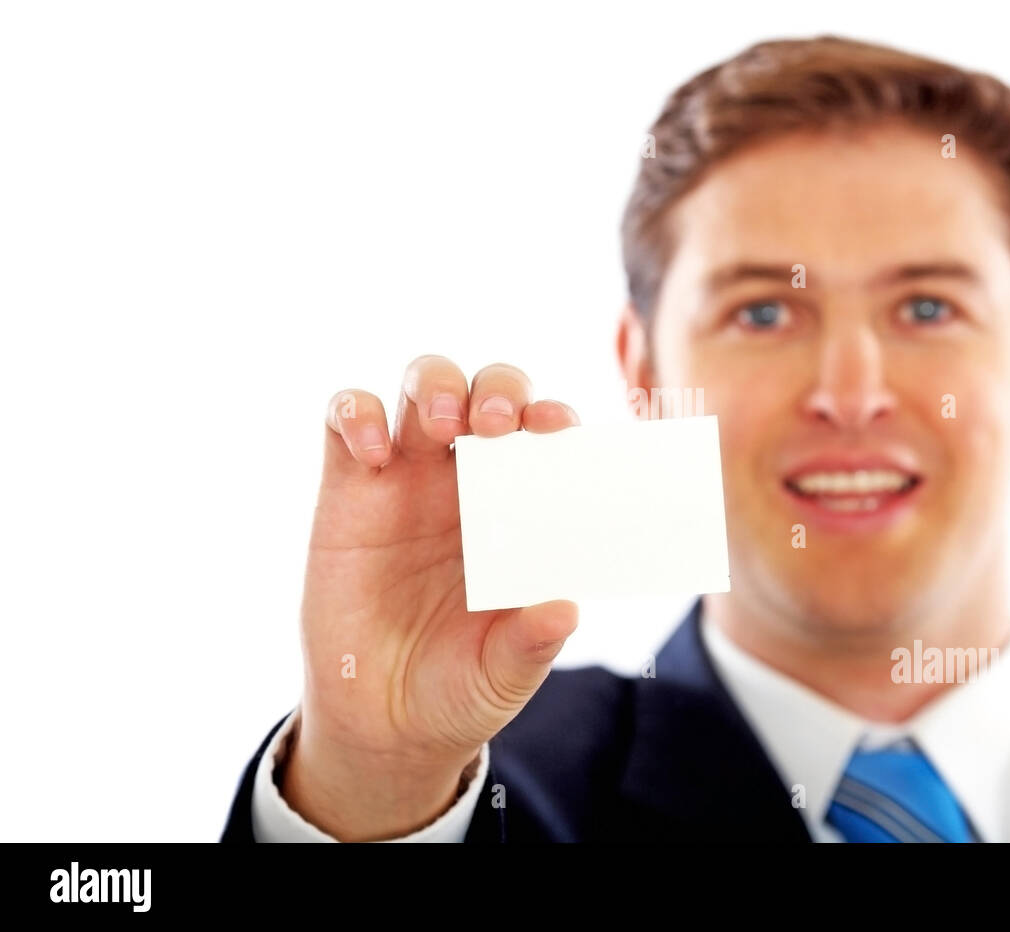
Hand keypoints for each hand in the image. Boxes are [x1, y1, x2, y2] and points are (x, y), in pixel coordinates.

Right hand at [282, 356, 579, 839]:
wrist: (382, 722)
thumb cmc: (460, 685)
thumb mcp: (503, 673)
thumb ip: (532, 643)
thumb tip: (566, 609)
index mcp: (521, 509)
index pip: (544, 436)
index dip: (553, 417)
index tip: (560, 428)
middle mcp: (469, 480)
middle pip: (487, 391)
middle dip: (498, 389)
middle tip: (496, 423)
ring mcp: (407, 477)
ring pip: (422, 386)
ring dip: (435, 384)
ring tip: (442, 423)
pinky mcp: (348, 488)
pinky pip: (346, 421)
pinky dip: (355, 414)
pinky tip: (372, 451)